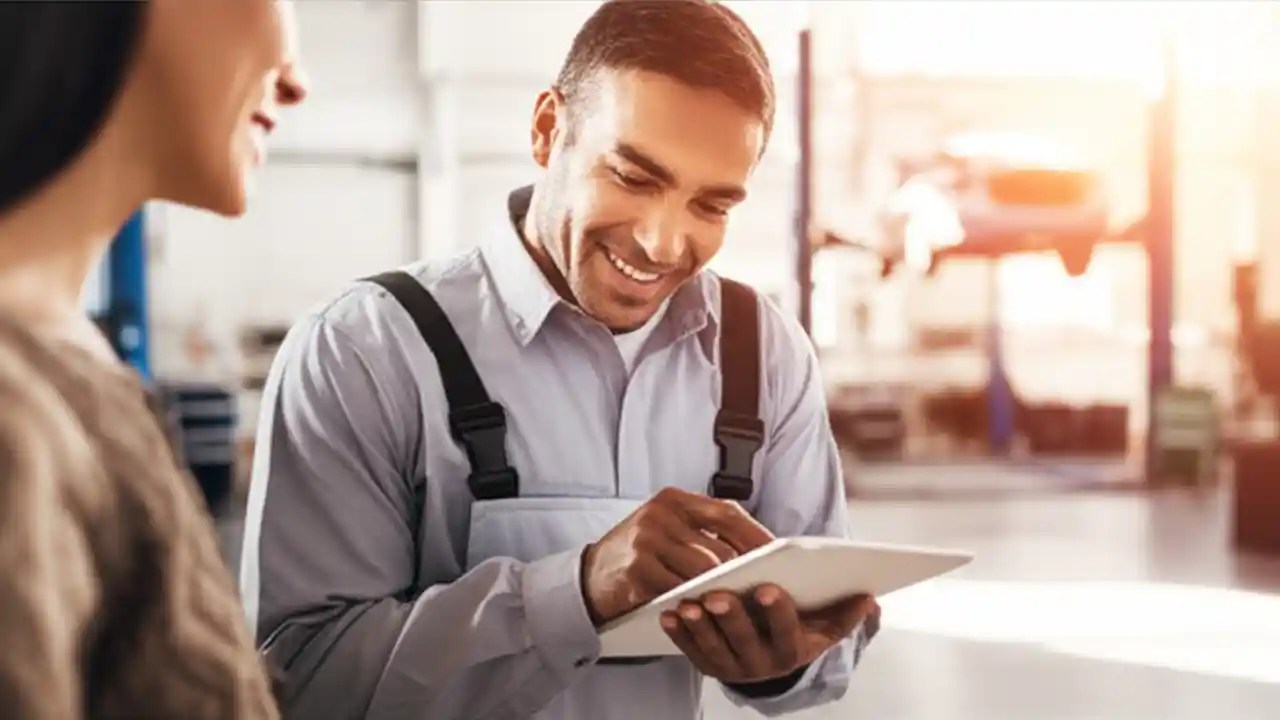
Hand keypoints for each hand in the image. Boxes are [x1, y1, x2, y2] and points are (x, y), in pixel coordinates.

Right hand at [581, 487, 773, 625]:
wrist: (589, 577)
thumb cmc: (639, 554)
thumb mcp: (668, 529)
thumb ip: (704, 533)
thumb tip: (759, 550)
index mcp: (674, 500)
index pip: (727, 512)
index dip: (756, 535)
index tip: (779, 554)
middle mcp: (660, 515)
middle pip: (718, 547)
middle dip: (744, 572)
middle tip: (762, 590)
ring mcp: (646, 542)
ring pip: (702, 572)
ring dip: (721, 591)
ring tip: (738, 605)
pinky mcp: (636, 571)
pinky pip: (678, 592)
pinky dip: (695, 604)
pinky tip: (704, 613)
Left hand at [660, 584, 878, 684]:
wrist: (771, 659)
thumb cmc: (798, 629)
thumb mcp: (823, 626)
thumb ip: (844, 613)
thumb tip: (869, 598)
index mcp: (792, 651)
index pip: (786, 632)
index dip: (777, 611)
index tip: (766, 588)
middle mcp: (762, 666)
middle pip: (744, 641)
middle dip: (730, 617)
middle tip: (716, 595)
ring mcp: (732, 668)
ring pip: (713, 648)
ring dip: (698, 626)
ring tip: (686, 603)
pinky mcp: (708, 665)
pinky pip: (690, 652)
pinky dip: (678, 634)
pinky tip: (667, 613)